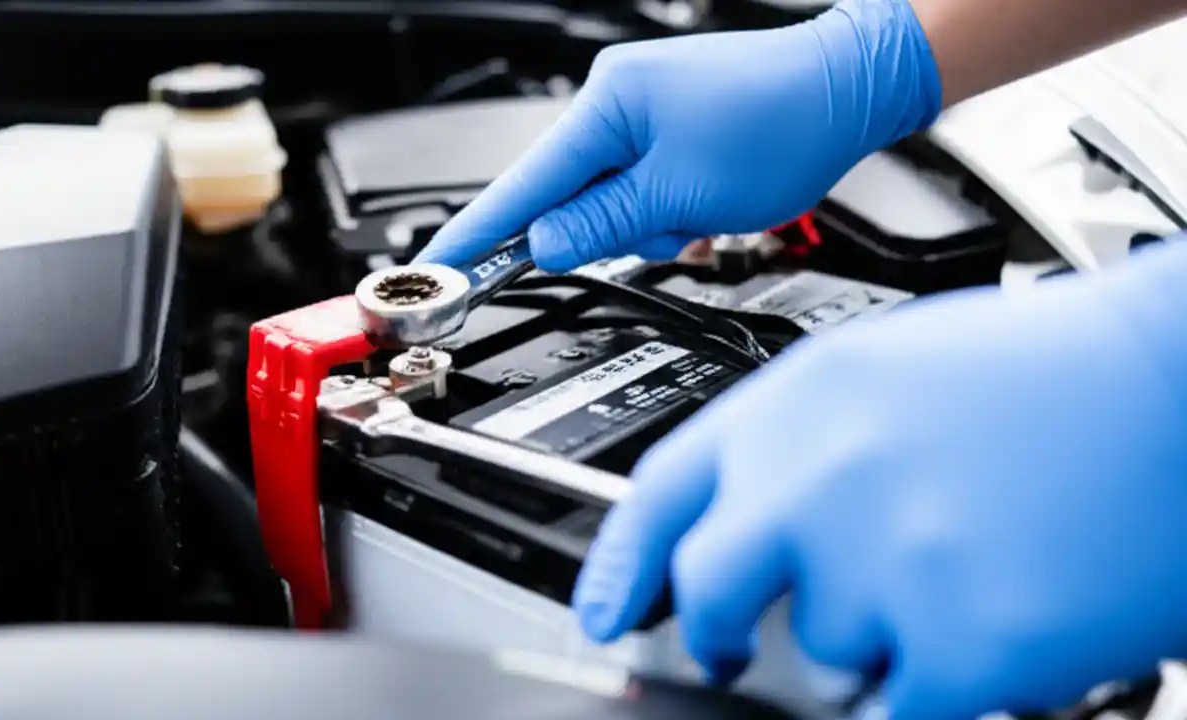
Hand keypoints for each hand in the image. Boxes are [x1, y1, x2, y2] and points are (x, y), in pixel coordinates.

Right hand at [416, 0, 941, 271]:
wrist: (850, 89)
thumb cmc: (781, 122)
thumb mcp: (682, 195)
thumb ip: (602, 226)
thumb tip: (544, 246)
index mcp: (606, 105)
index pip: (522, 185)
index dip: (478, 233)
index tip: (439, 265)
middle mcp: (616, 101)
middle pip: (568, 197)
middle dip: (606, 231)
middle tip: (660, 228)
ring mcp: (643, 113)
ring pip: (609, 200)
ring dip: (646, 224)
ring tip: (699, 211)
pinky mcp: (669, 127)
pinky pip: (640, 185)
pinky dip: (665, 210)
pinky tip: (703, 204)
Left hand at [571, 240, 1186, 718]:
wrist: (1175, 384)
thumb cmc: (1050, 370)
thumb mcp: (888, 370)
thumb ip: (801, 446)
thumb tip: (748, 521)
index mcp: (796, 404)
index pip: (661, 496)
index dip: (619, 564)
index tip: (604, 611)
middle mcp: (818, 479)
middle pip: (710, 591)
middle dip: (718, 631)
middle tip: (733, 647)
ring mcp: (881, 565)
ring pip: (823, 651)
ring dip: (876, 635)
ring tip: (958, 570)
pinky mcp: (957, 645)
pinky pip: (892, 706)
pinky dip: (929, 684)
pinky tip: (983, 624)